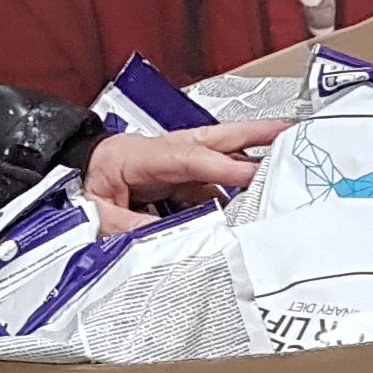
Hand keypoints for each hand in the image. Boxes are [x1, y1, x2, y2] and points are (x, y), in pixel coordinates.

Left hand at [81, 118, 283, 237]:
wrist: (83, 167)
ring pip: (223, 156)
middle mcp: (169, 151)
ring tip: (287, 161)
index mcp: (145, 156)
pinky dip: (240, 182)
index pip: (190, 159)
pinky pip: (217, 178)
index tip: (252, 174)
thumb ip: (129, 225)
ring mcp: (180, 161)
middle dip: (254, 135)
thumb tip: (163, 239)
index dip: (222, 167)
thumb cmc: (92, 181)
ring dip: (255, 157)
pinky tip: (259, 192)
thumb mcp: (99, 210)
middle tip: (289, 132)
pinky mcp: (186, 174)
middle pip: (216, 140)